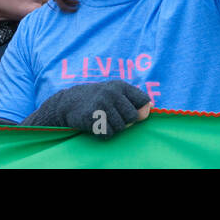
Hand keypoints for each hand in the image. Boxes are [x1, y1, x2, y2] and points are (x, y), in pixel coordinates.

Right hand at [24, 80, 153, 138]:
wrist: (69, 102)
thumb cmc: (99, 98)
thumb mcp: (116, 94)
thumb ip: (134, 101)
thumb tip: (150, 110)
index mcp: (121, 86)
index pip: (144, 100)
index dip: (141, 109)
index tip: (130, 110)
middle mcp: (112, 93)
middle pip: (133, 117)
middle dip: (126, 121)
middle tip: (113, 116)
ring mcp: (101, 104)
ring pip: (121, 127)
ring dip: (114, 128)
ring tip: (104, 119)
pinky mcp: (92, 117)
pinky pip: (108, 134)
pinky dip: (104, 133)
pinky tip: (97, 125)